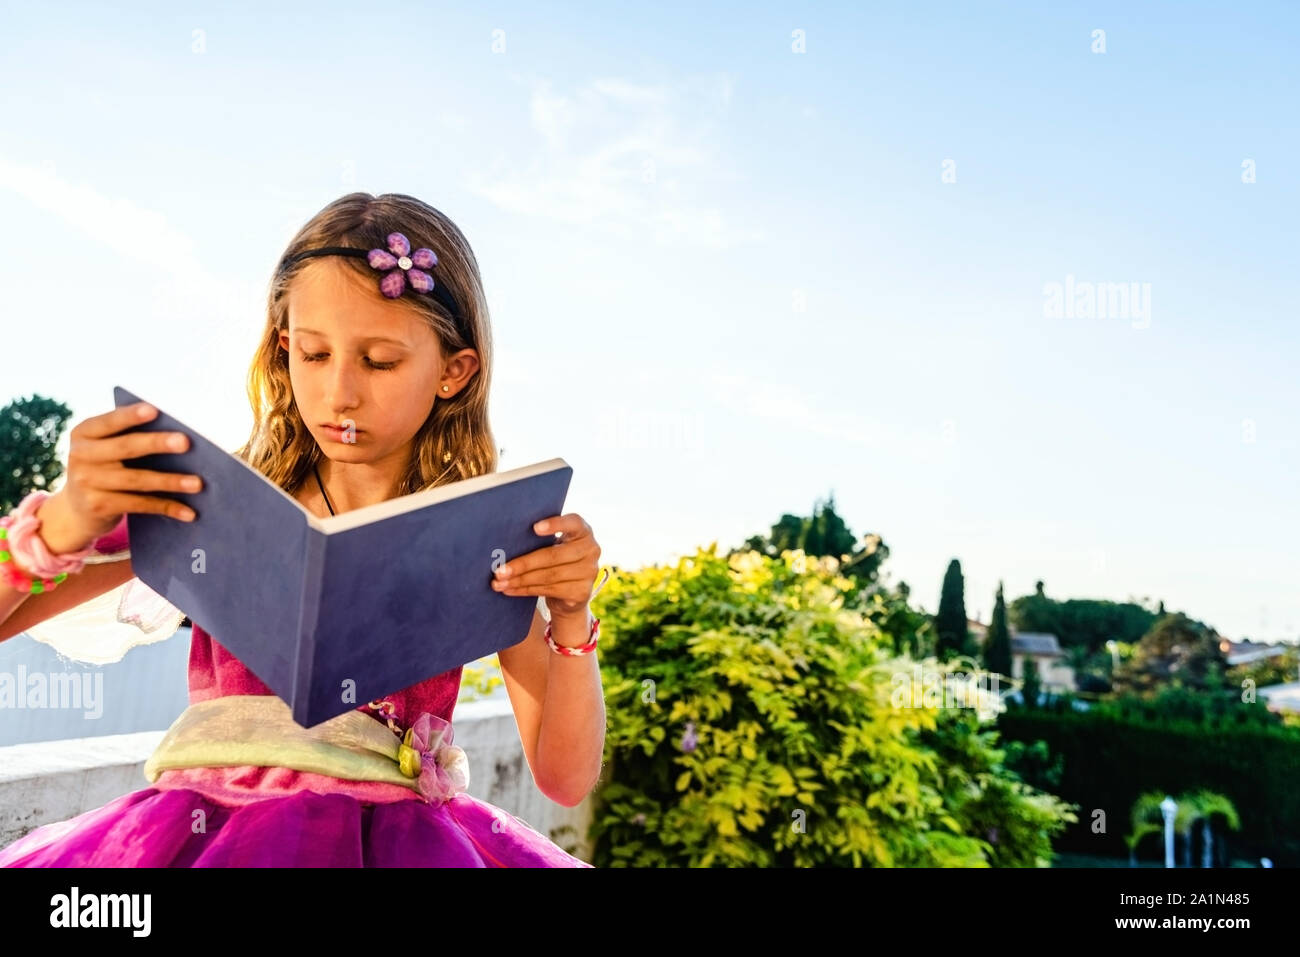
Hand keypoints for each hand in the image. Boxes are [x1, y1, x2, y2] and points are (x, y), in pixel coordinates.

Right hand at [38, 402, 203, 553]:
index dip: (131, 416)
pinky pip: (139, 504)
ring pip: (137, 480)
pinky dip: (167, 507)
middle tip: (186, 442)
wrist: (75, 511)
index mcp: (84, 433)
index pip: (109, 422)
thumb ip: (127, 437)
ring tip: (198, 483)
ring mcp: (87, 482)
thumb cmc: (104, 468)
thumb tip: (177, 435)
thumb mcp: (104, 449)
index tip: (154, 410)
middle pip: (126, 448)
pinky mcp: (98, 506)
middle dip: (157, 444)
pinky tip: (189, 511)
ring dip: (171, 481)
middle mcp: (81, 455)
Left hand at [490, 513, 600, 620]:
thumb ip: (540, 539)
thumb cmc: (555, 558)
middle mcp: (591, 550)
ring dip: (520, 580)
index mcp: (583, 531)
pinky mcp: (583, 592)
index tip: (534, 528)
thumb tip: (505, 542)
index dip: (555, 524)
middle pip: (553, 556)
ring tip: (498, 583)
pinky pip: (549, 590)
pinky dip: (526, 590)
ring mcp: (589, 572)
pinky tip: (510, 590)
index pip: (573, 522)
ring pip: (549, 576)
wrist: (571, 591)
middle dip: (523, 564)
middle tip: (499, 570)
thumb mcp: (554, 544)